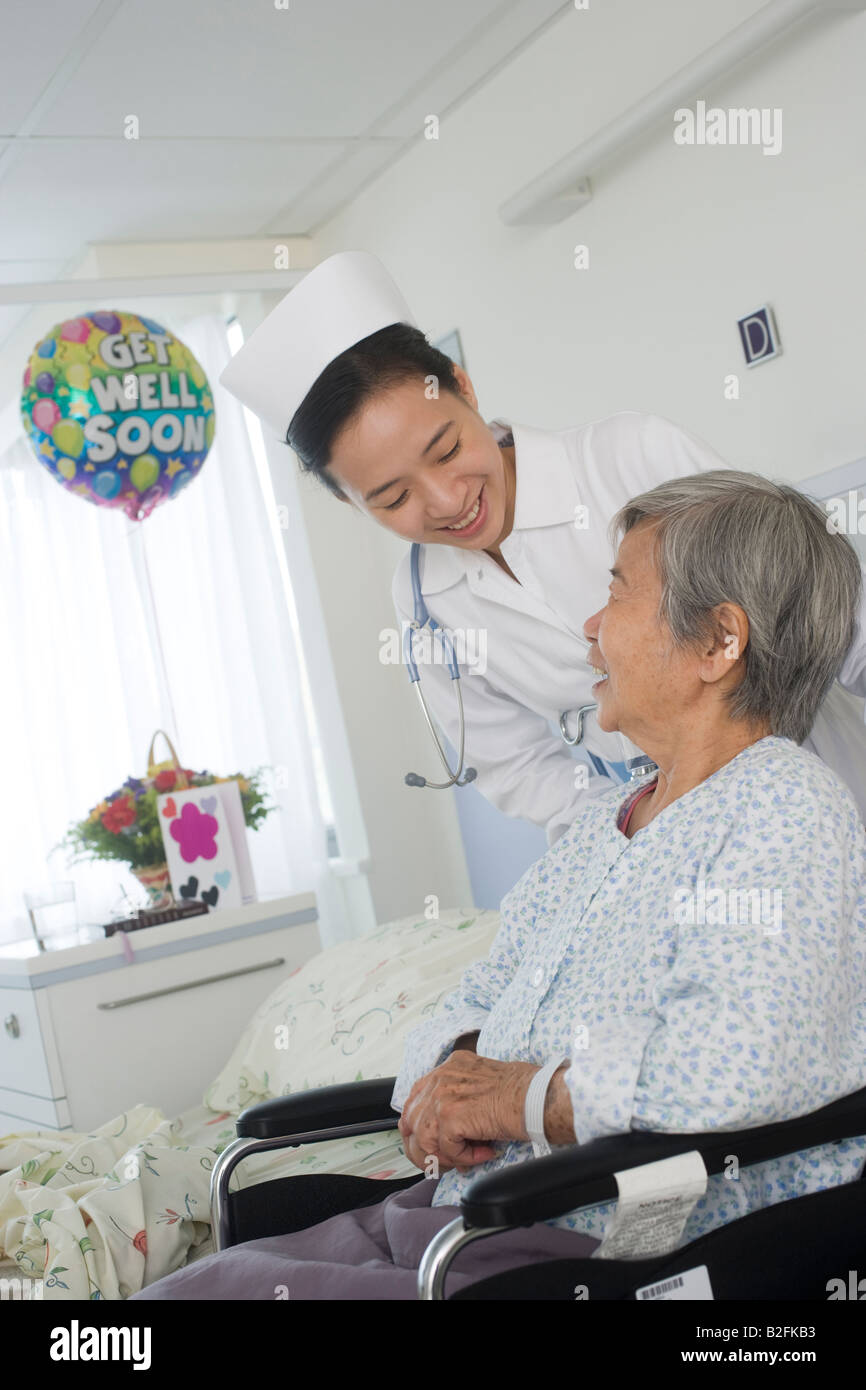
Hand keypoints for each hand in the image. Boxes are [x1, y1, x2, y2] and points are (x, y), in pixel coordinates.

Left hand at [398, 1050, 538, 1175]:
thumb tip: (447, 1137)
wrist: (536, 1095)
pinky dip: (464, 1158)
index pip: (415, 1101)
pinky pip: (445, 1150)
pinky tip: (483, 1153)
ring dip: (445, 1157)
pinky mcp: (450, 1115)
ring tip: (466, 1160)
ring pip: (424, 1140)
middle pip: (411, 1122)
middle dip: (424, 1149)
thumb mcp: (480, 1086)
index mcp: (447, 1068)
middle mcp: (440, 1078)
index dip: (420, 1128)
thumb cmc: (519, 1092)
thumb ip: (458, 1101)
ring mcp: (442, 1095)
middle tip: (446, 1162)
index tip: (431, 1146)